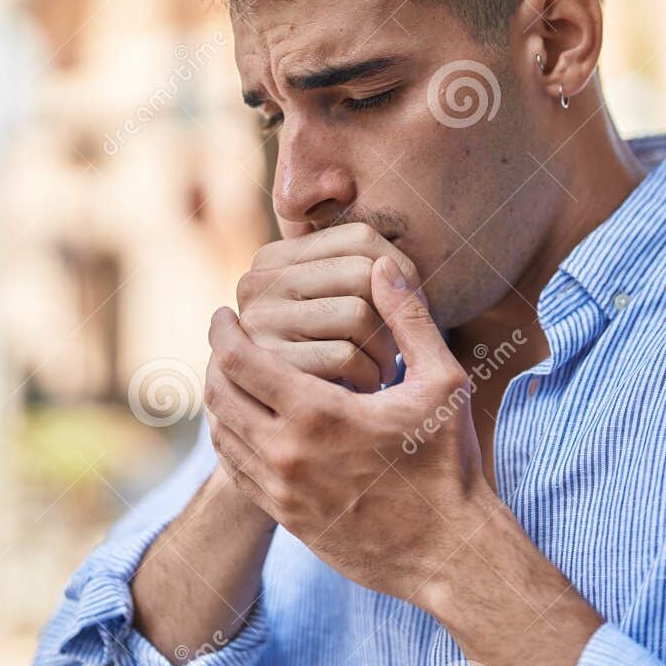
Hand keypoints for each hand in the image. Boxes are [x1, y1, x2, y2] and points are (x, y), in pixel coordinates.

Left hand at [204, 255, 495, 603]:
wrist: (448, 553)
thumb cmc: (450, 464)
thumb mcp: (443, 383)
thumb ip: (410, 319)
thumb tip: (383, 265)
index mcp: (317, 414)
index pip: (237, 361)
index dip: (222, 331)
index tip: (224, 314)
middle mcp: (286, 453)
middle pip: (217, 394)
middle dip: (214, 360)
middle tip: (226, 340)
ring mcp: (281, 491)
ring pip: (221, 433)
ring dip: (219, 399)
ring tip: (234, 376)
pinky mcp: (285, 518)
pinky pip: (235, 471)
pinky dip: (231, 437)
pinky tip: (248, 421)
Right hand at [233, 223, 421, 392]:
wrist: (305, 427)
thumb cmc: (333, 353)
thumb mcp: (339, 304)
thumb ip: (363, 274)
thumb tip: (389, 269)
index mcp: (274, 257)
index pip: (360, 239)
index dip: (401, 271)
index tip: (411, 306)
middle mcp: (255, 282)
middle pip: (363, 273)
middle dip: (394, 314)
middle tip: (397, 345)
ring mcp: (256, 322)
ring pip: (357, 314)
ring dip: (385, 350)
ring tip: (383, 369)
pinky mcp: (270, 365)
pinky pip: (346, 356)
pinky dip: (370, 374)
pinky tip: (366, 387)